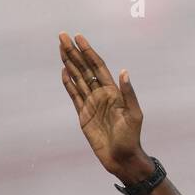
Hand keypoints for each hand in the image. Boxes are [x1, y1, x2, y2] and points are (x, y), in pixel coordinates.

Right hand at [58, 32, 150, 182]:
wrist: (122, 159)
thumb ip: (128, 94)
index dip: (89, 52)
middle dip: (74, 52)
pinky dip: (68, 83)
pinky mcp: (83, 115)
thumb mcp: (134, 115)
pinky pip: (74, 95)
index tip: (79, 37)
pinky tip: (64, 71)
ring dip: (69, 63)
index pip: (98, 67)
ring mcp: (91, 104)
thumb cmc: (131, 139)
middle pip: (84, 69)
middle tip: (62, 35)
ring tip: (60, 48)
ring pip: (77, 79)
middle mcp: (101, 95)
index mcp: (113, 93)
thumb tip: (123, 72)